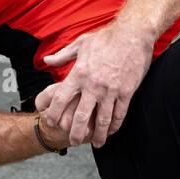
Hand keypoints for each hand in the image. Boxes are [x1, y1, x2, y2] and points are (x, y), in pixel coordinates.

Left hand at [34, 22, 153, 147]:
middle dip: (76, 133)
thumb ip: (62, 55)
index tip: (51, 121)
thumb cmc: (106, 37)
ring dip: (99, 135)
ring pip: (103, 120)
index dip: (54, 113)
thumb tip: (46, 61)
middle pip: (81, 116)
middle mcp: (93, 85)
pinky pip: (120, 113)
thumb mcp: (80, 43)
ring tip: (96, 143)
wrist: (133, 34)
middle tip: (73, 142)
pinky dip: (115, 125)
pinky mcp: (127, 92)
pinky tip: (112, 131)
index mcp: (79, 73)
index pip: (61, 98)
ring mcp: (111, 90)